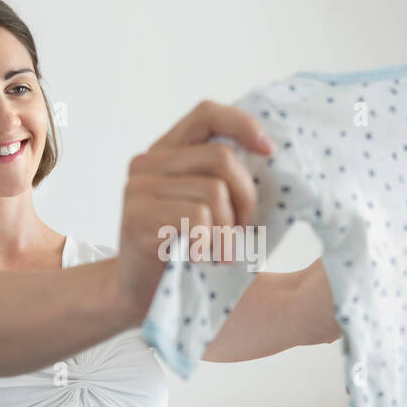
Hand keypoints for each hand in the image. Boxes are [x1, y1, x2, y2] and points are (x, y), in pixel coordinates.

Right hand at [115, 100, 275, 321]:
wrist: (137, 293)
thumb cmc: (182, 249)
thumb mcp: (205, 206)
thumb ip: (223, 178)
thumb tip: (270, 156)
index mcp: (167, 152)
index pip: (207, 113)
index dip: (243, 125)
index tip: (268, 151)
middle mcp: (147, 162)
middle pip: (222, 158)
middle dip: (246, 197)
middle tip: (241, 230)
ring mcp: (138, 188)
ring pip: (213, 191)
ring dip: (228, 229)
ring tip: (221, 251)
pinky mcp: (136, 217)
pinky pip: (197, 218)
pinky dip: (210, 242)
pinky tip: (200, 257)